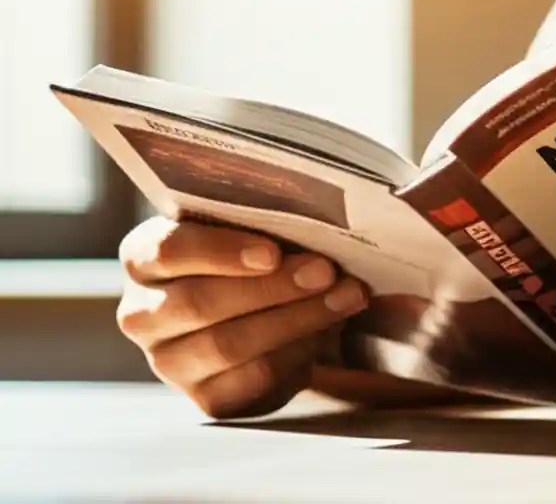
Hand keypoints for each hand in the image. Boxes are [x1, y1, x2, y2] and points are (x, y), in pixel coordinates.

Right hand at [116, 217, 369, 418]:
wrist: (270, 316)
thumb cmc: (257, 258)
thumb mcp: (252, 232)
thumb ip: (266, 226)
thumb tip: (315, 229)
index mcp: (144, 258)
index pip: (167, 251)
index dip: (220, 252)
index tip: (271, 253)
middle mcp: (143, 313)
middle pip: (201, 302)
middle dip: (272, 287)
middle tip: (325, 271)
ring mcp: (169, 362)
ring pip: (228, 344)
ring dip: (296, 318)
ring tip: (345, 297)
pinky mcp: (207, 398)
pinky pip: (251, 378)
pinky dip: (297, 353)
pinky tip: (328, 331)